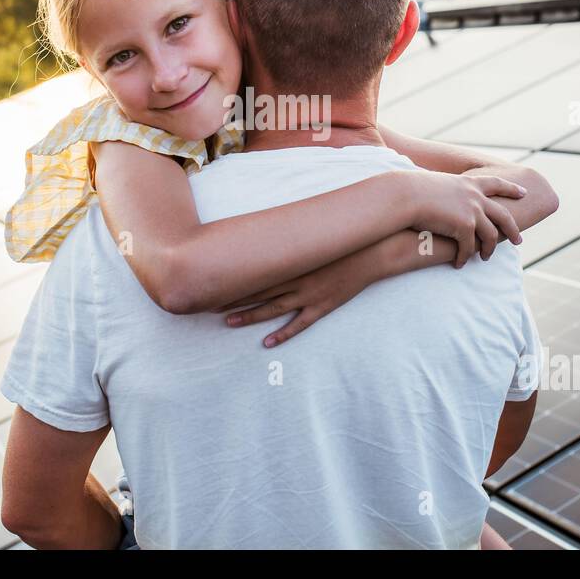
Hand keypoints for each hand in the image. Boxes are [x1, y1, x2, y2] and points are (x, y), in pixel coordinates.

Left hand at [219, 249, 374, 347]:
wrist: (371, 252)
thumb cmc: (340, 242)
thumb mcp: (312, 238)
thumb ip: (291, 240)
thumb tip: (269, 235)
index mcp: (292, 261)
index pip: (255, 271)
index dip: (233, 278)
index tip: (212, 282)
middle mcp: (296, 279)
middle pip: (257, 290)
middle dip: (232, 297)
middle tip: (208, 304)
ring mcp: (309, 295)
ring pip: (273, 308)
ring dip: (250, 316)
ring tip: (228, 322)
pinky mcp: (322, 306)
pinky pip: (299, 324)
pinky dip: (282, 334)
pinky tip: (267, 343)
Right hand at [406, 169, 524, 267]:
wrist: (405, 195)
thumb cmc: (411, 190)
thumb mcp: (434, 184)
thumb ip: (445, 192)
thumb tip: (442, 199)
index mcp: (469, 183)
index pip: (496, 183)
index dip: (511, 188)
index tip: (523, 192)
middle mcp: (476, 197)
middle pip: (503, 215)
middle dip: (513, 229)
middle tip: (518, 241)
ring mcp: (473, 212)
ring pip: (490, 236)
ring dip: (488, 249)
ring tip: (486, 258)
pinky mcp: (465, 227)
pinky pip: (469, 248)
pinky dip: (465, 258)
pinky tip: (459, 264)